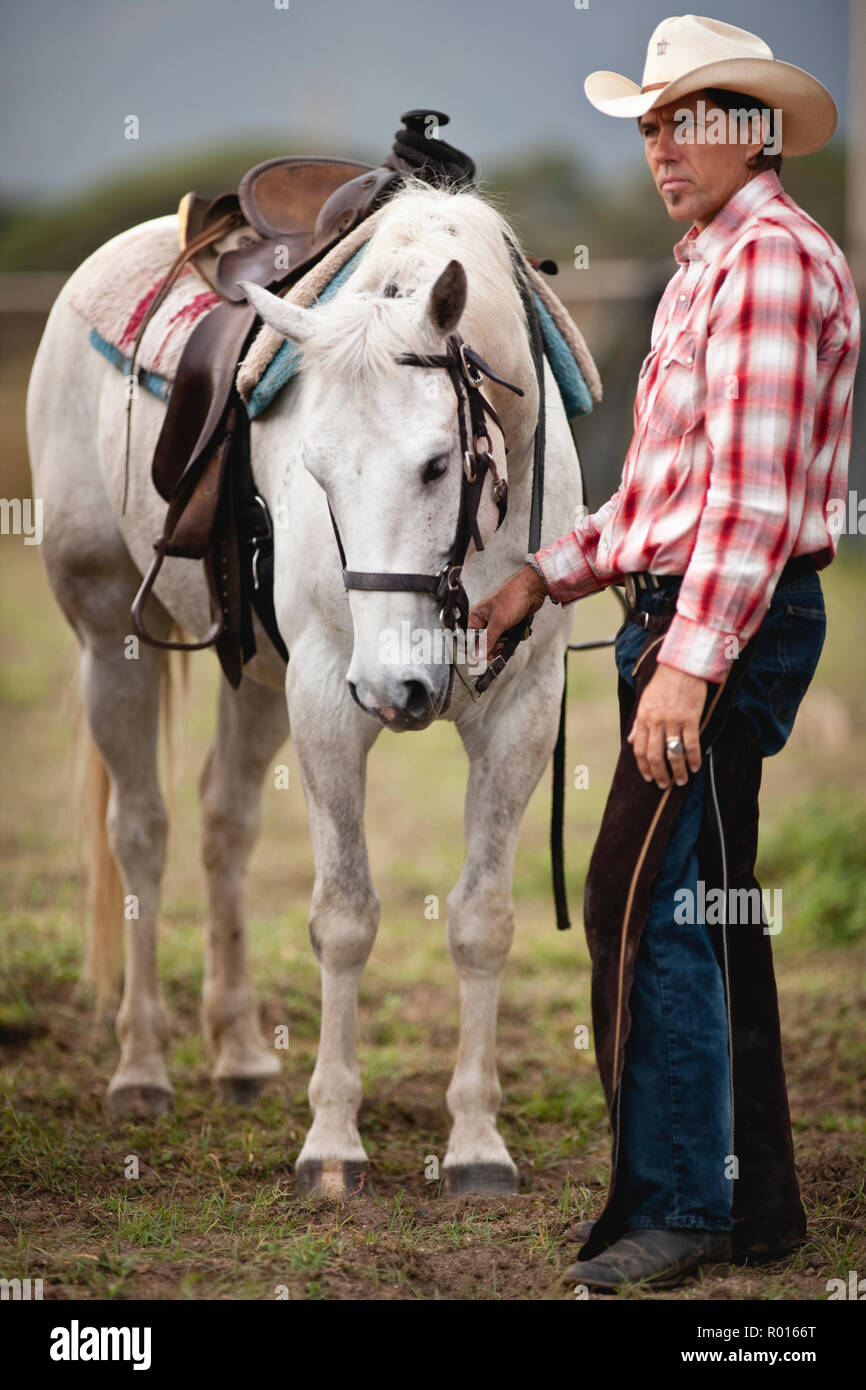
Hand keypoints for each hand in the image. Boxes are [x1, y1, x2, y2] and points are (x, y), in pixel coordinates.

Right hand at [467, 565, 547, 656]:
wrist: (532, 589)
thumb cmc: (513, 596)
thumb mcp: (498, 622)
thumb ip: (488, 640)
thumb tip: (478, 654)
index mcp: (476, 616)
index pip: (470, 639)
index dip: (476, 649)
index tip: (483, 656)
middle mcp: (485, 620)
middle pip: (483, 643)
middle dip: (492, 648)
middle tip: (499, 647)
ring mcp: (497, 622)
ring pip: (495, 642)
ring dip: (502, 646)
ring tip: (507, 643)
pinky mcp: (508, 624)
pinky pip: (506, 638)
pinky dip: (510, 641)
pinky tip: (514, 639)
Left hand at [628, 662, 706, 787]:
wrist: (681, 666)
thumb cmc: (664, 683)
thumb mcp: (645, 701)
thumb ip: (639, 723)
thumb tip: (632, 740)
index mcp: (644, 718)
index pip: (640, 749)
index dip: (643, 766)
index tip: (648, 777)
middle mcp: (656, 722)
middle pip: (654, 756)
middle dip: (659, 774)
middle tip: (664, 784)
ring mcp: (673, 721)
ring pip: (673, 753)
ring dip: (677, 771)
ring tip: (681, 781)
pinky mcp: (690, 718)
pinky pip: (690, 744)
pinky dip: (692, 758)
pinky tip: (695, 767)